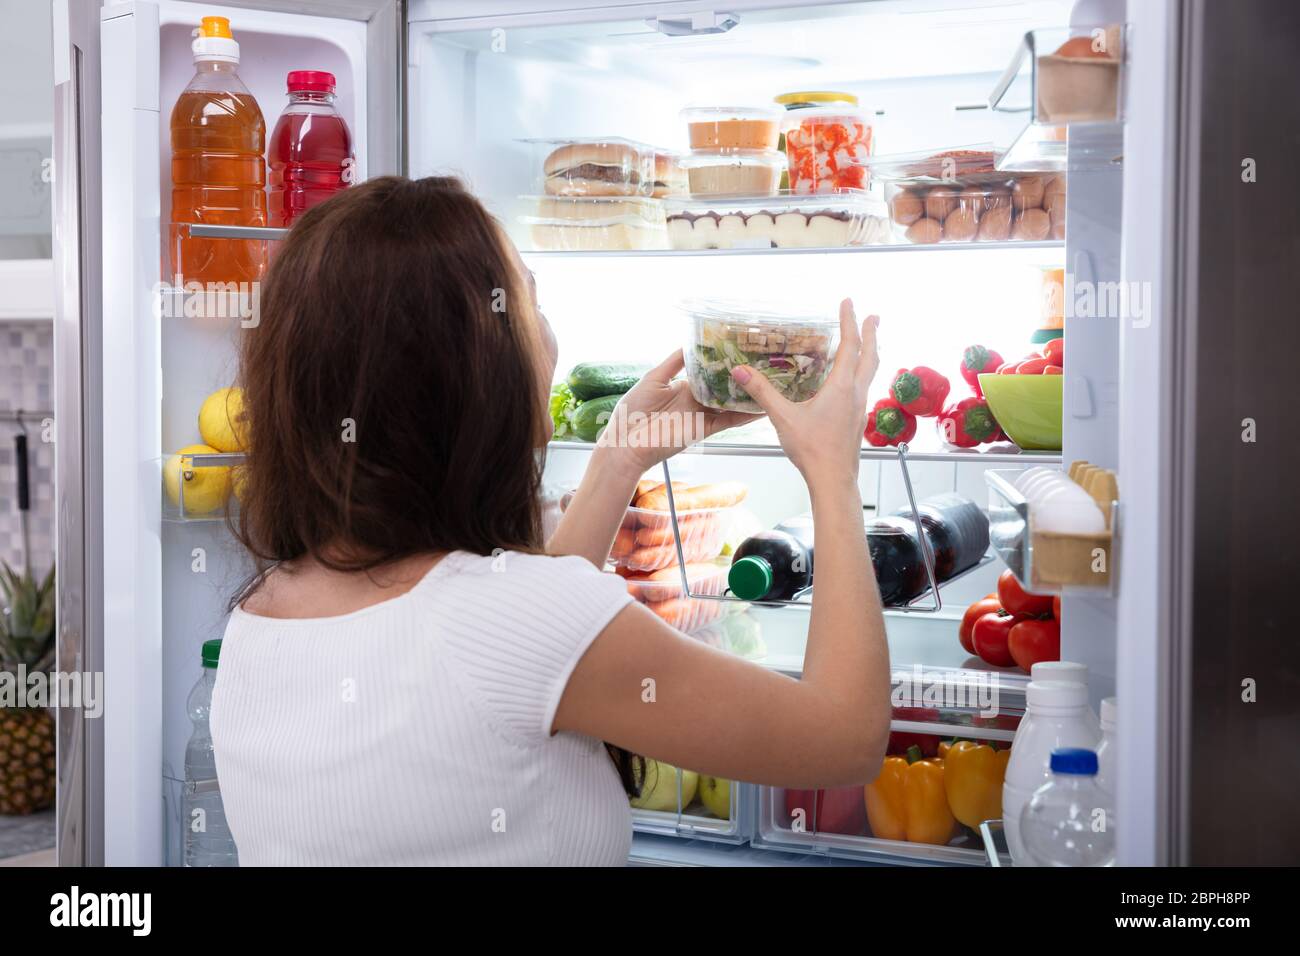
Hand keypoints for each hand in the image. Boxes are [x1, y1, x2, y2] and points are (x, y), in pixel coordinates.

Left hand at [594, 350, 759, 475]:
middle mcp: (695, 400)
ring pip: (731, 403)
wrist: (626, 444)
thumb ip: (674, 362)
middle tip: (764, 364)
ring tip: (771, 383)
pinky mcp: (704, 429)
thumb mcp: (653, 378)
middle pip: (723, 387)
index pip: (709, 372)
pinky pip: (728, 420)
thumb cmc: (633, 410)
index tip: (741, 350)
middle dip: (741, 378)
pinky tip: (761, 407)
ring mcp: (701, 415)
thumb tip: (690, 342)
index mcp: (683, 387)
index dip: (724, 363)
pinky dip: (745, 415)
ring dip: (748, 396)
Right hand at [731, 299, 878, 492]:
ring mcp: (859, 408)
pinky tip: (851, 381)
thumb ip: (762, 392)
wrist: (833, 479)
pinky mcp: (857, 421)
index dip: (849, 322)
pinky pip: (863, 388)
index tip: (849, 302)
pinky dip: (862, 373)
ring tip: (868, 343)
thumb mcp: (783, 417)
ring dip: (870, 353)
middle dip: (872, 333)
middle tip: (874, 316)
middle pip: (870, 356)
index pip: (850, 345)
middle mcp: (855, 393)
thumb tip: (740, 371)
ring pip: (870, 373)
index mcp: (841, 387)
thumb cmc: (812, 449)